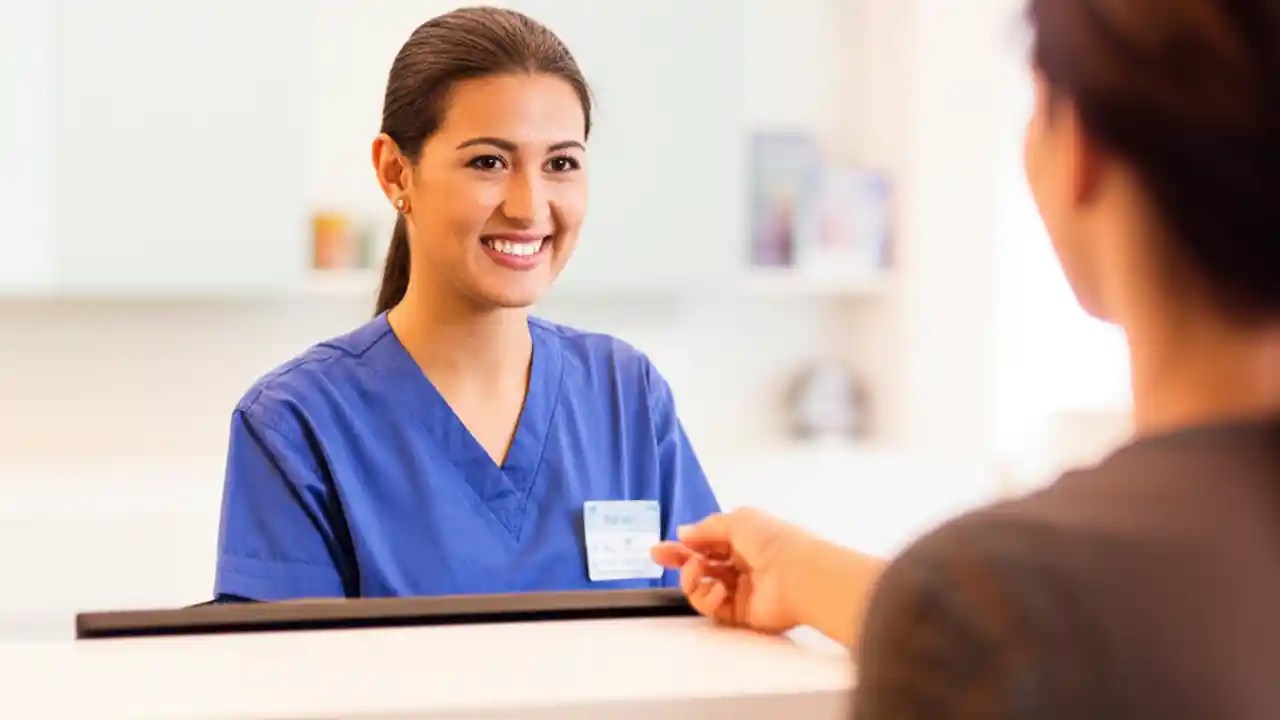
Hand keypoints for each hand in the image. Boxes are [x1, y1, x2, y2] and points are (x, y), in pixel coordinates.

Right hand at [651, 508, 817, 634]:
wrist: (799, 575)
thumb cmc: (773, 541)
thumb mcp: (737, 521)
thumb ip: (706, 529)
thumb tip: (683, 533)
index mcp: (743, 541)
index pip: (706, 545)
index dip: (682, 546)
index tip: (660, 549)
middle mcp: (740, 566)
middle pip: (700, 567)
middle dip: (678, 562)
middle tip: (660, 558)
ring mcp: (740, 591)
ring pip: (701, 589)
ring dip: (691, 579)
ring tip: (697, 571)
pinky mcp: (740, 614)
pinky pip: (713, 609)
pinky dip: (709, 599)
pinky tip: (719, 590)